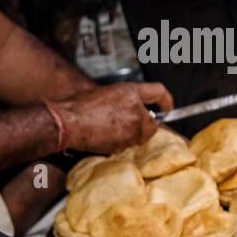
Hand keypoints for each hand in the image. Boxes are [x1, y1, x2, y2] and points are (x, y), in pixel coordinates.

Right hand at [53, 81, 173, 153]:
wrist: (69, 122)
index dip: (166, 101)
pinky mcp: (124, 144)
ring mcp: (131, 129)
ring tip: (113, 127)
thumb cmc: (82, 106)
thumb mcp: (108, 93)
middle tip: (128, 121)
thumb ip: (127, 98)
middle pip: (153, 122)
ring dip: (133, 134)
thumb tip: (137, 107)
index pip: (159, 91)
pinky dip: (123, 142)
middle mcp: (135, 110)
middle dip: (145, 124)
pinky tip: (108, 136)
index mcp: (131, 92)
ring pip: (142, 136)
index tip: (167, 108)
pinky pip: (129, 145)